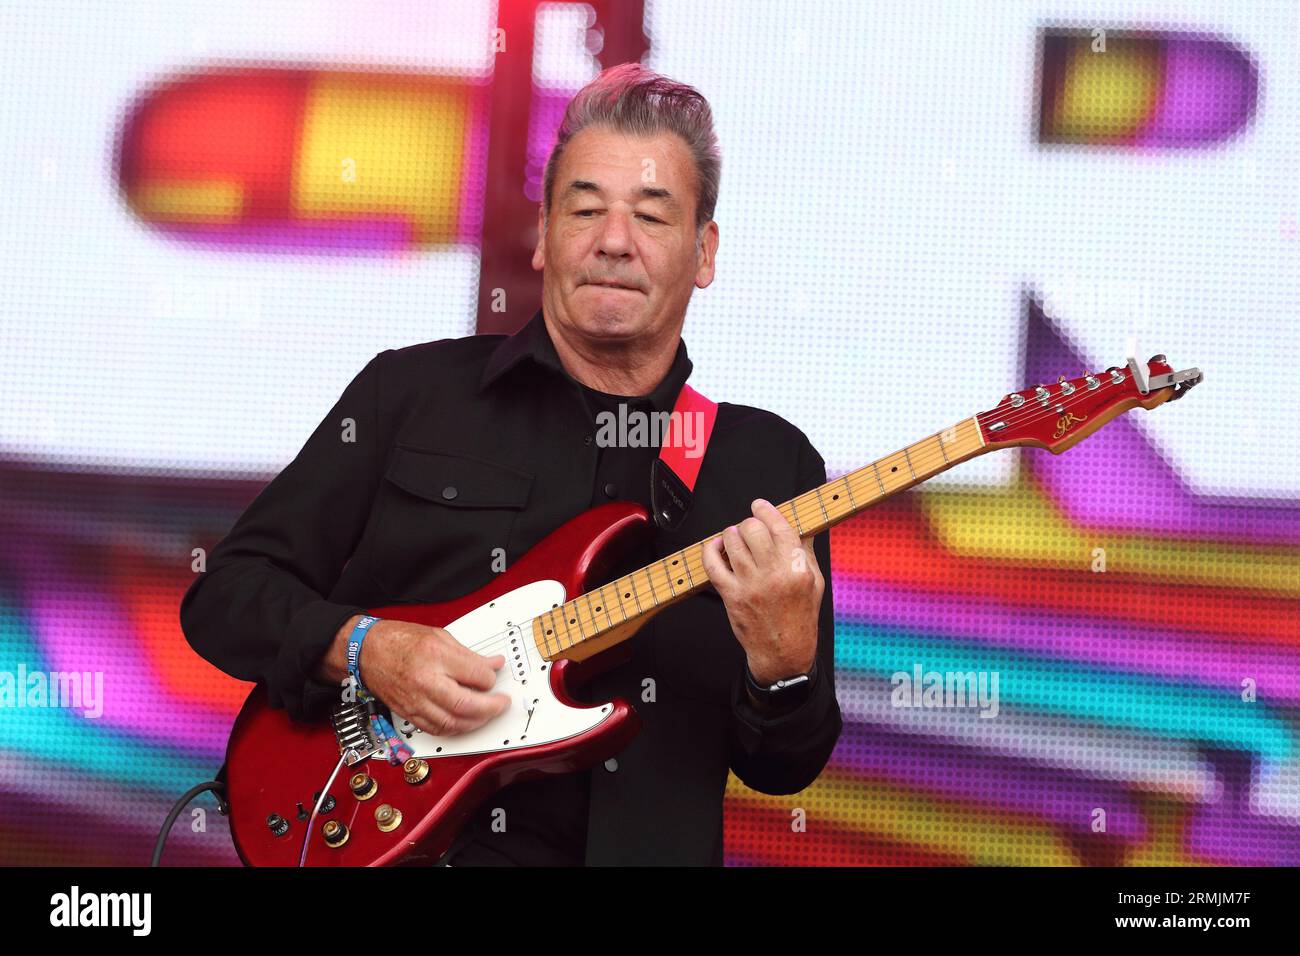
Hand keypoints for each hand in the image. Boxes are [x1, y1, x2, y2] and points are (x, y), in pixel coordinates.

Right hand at [322, 617, 510, 736]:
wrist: (366, 651)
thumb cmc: (398, 640)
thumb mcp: (439, 636)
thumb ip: (468, 654)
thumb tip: (492, 664)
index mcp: (435, 655)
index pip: (477, 675)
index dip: (492, 678)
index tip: (494, 676)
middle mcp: (425, 681)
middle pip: (466, 704)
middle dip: (491, 707)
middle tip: (501, 703)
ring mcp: (416, 700)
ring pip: (453, 722)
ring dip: (475, 722)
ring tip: (486, 714)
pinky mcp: (409, 713)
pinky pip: (436, 729)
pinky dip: (454, 728)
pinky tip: (464, 722)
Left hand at [699, 498, 823, 683]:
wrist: (784, 651)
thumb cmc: (800, 616)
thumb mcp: (815, 582)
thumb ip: (805, 551)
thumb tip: (797, 525)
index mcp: (797, 568)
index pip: (779, 527)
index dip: (766, 510)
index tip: (758, 505)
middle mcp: (774, 575)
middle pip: (752, 529)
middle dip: (749, 523)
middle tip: (750, 529)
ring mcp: (750, 585)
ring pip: (732, 541)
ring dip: (731, 534)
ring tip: (735, 539)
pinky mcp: (732, 596)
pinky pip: (712, 563)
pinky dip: (711, 549)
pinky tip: (717, 547)